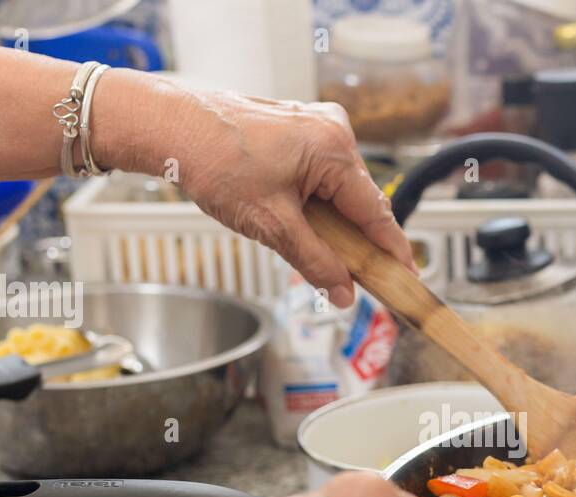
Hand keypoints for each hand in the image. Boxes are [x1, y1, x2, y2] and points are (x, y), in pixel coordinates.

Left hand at [99, 73, 412, 308]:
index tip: (405, 277)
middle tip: (354, 278)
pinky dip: (314, 204)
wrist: (169, 127)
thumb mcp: (271, 225)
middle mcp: (332, 130)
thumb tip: (343, 291)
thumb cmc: (213, 160)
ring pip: (338, 190)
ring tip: (310, 248)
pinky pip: (319, 175)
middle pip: (360, 201)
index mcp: (334, 149)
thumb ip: (315, 262)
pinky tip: (297, 221)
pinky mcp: (296, 129)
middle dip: (355, 241)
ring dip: (331, 223)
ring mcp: (314, 126)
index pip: (377, 212)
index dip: (392, 251)